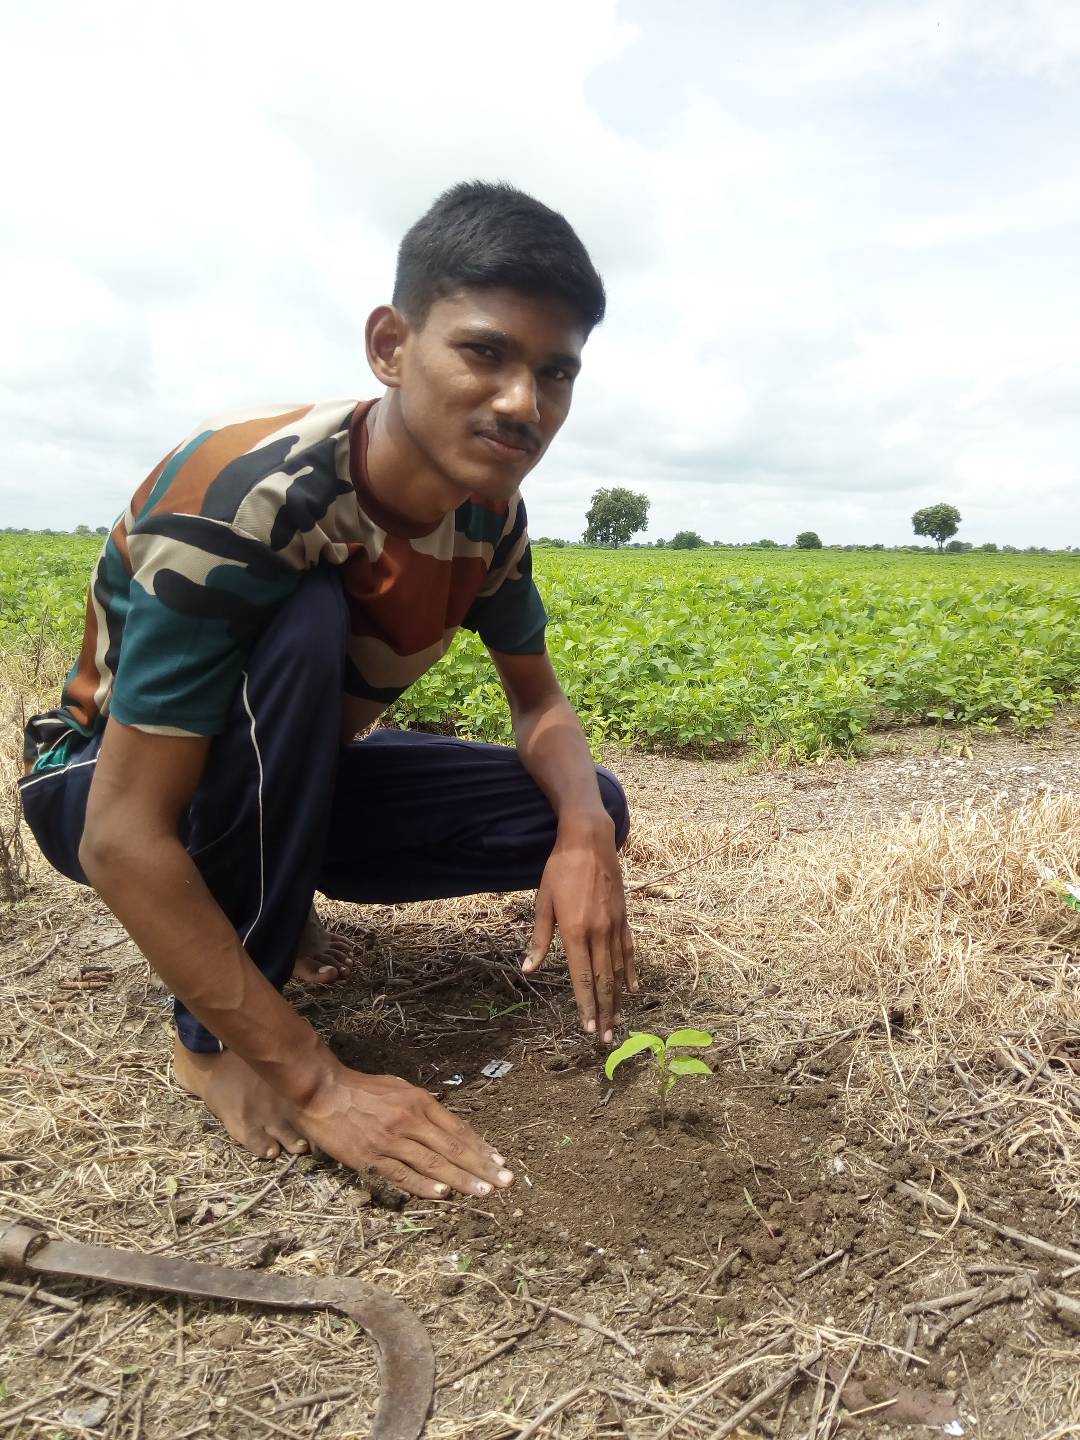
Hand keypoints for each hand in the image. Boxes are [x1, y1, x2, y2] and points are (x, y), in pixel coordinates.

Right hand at [297, 1060, 514, 1199]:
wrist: (322, 1092)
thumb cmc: (362, 1090)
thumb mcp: (399, 1089)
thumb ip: (423, 1109)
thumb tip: (448, 1129)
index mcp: (419, 1102)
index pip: (458, 1129)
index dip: (481, 1148)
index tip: (500, 1162)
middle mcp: (410, 1121)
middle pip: (452, 1149)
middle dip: (481, 1168)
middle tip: (505, 1183)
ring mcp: (390, 1141)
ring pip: (433, 1164)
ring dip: (461, 1181)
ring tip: (484, 1192)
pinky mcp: (371, 1158)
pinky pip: (402, 1175)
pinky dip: (424, 1186)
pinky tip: (443, 1195)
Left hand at [523, 810, 637, 1042]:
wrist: (589, 841)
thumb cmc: (560, 870)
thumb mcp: (543, 902)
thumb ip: (539, 939)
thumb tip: (528, 970)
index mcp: (575, 932)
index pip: (582, 978)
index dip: (585, 1005)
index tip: (587, 1028)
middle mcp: (598, 933)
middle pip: (603, 981)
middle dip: (603, 1012)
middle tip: (604, 1038)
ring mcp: (614, 926)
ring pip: (618, 971)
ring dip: (618, 1000)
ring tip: (617, 1023)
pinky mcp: (623, 918)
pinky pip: (628, 951)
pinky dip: (631, 972)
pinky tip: (633, 989)